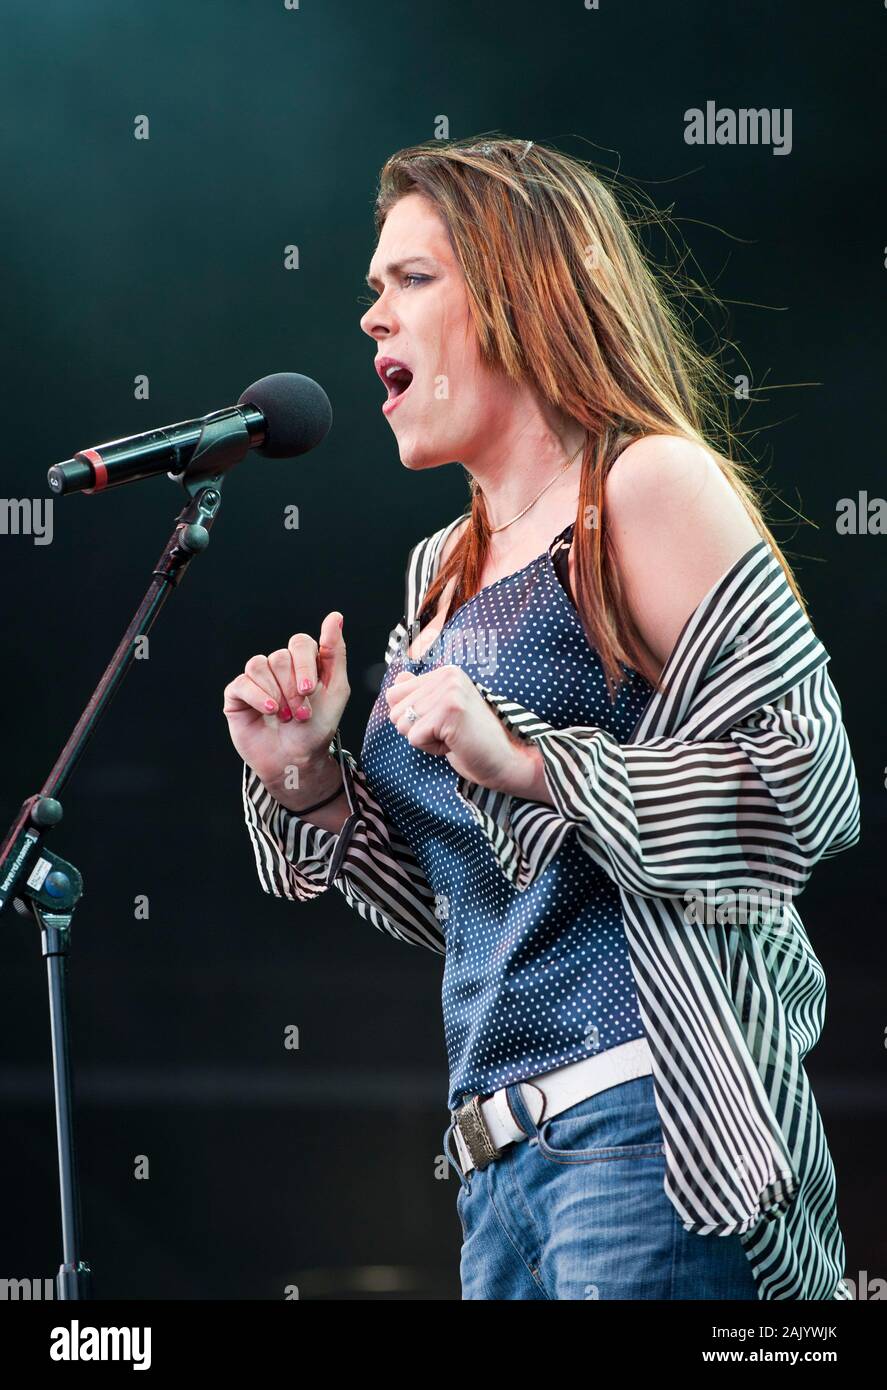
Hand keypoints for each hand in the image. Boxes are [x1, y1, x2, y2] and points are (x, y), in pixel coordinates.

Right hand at [223, 611, 349, 789]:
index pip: (300, 643)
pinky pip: (242, 682)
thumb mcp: (336, 690)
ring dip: (276, 694)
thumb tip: (336, 616)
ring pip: (259, 665)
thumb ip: (334, 652)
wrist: (297, 760)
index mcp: (302, 662)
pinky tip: (268, 711)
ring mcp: (256, 680)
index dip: (305, 664)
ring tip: (285, 716)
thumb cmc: (317, 728)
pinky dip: (258, 696)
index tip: (310, 690)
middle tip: (301, 713)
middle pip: (280, 656)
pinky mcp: (237, 695)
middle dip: (293, 688)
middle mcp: (278, 667)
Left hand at [384, 665, 538, 794]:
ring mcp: (450, 691)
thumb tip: (397, 679)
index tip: (442, 724)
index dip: (413, 718)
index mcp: (446, 673)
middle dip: (416, 729)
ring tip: (452, 737)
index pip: (395, 693)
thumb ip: (421, 694)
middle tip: (448, 732)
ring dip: (424, 739)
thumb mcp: (443, 713)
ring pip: (402, 723)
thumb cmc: (473, 741)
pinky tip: (454, 744)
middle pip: (395, 710)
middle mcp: (448, 675)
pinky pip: (414, 737)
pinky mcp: (450, 710)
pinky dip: (431, 748)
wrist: (506, 760)